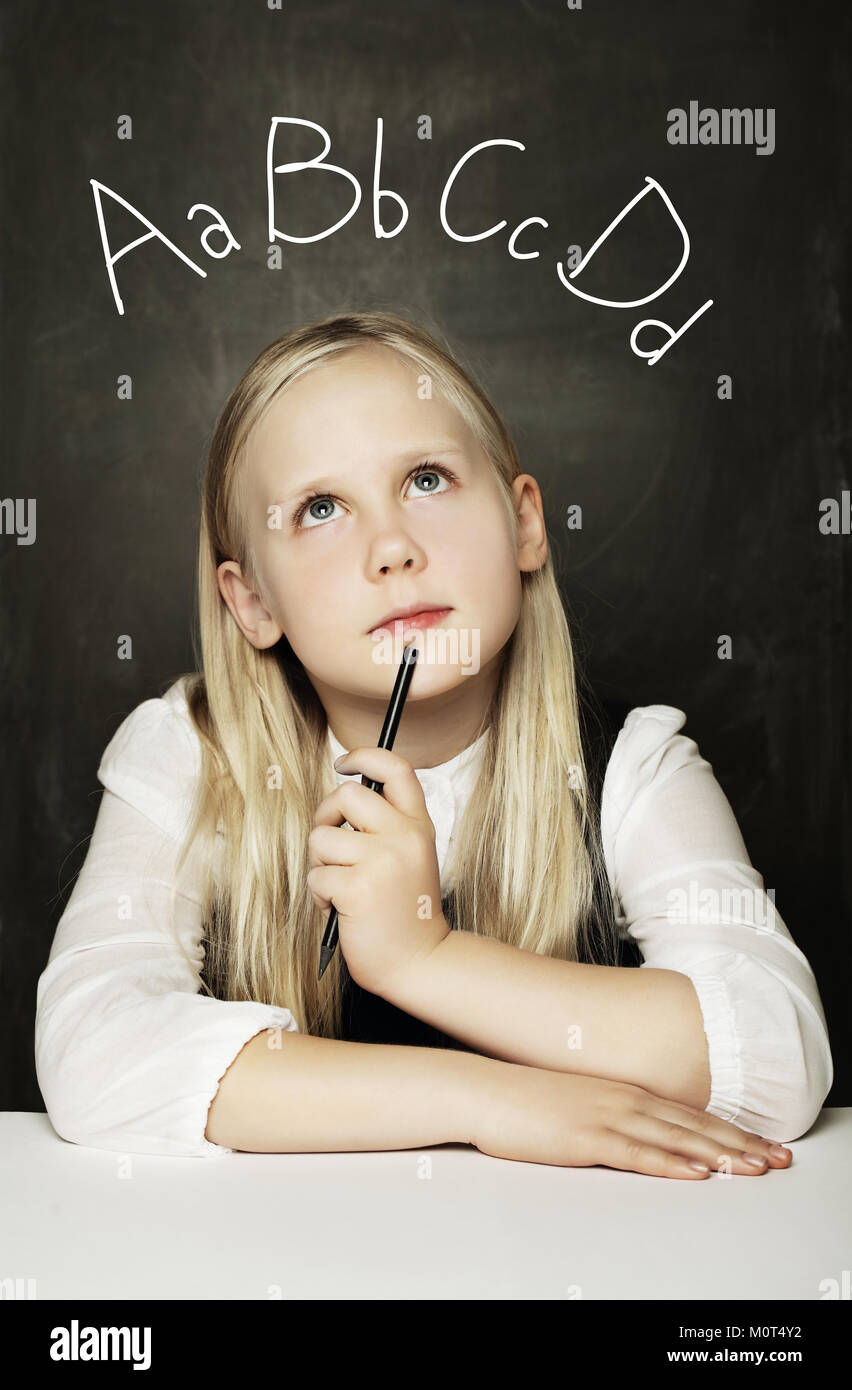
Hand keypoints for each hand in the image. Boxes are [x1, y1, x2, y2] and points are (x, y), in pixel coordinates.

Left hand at [308, 746, 450, 997]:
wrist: (421, 962)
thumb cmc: (406, 913)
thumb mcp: (412, 858)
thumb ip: (389, 827)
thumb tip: (342, 802)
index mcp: (418, 826)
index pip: (395, 769)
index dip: (364, 756)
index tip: (343, 763)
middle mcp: (403, 837)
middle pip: (345, 795)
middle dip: (325, 816)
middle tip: (329, 844)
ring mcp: (381, 862)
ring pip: (321, 838)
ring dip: (319, 864)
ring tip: (338, 888)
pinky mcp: (358, 889)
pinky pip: (316, 875)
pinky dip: (319, 895)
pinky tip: (339, 910)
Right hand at [471, 1064, 792, 1178]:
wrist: (485, 1091)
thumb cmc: (528, 1101)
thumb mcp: (581, 1102)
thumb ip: (614, 1112)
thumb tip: (641, 1130)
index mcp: (626, 1092)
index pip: (690, 1113)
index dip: (731, 1130)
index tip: (763, 1145)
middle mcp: (625, 1099)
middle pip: (695, 1125)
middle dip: (741, 1143)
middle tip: (779, 1159)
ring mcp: (607, 1117)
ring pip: (676, 1139)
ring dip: (719, 1156)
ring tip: (754, 1169)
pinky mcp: (586, 1138)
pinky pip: (638, 1154)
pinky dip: (672, 1164)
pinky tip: (696, 1173)